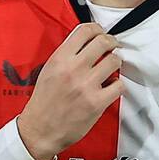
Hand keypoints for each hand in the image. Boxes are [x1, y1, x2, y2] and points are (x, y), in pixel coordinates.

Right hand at [16, 22, 122, 159]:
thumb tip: (87, 43)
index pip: (85, 31)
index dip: (97, 29)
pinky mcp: (97, 103)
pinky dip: (117, 85)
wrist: (40, 130)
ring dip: (115, 63)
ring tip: (111, 69)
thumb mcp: (48, 70)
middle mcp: (73, 69)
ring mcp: (86, 86)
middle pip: (103, 42)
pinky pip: (118, 85)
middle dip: (112, 43)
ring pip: (114, 61)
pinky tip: (110, 88)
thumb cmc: (44, 101)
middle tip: (112, 48)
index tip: (101, 34)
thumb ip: (66, 55)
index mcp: (60, 58)